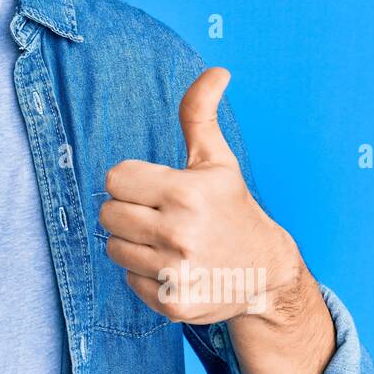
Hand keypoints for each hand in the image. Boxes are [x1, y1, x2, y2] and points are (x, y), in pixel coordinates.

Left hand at [99, 66, 301, 324]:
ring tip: (167, 242)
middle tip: (159, 216)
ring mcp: (175, 272)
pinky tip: (174, 267)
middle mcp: (179, 233)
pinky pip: (129, 279)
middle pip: (107, 214)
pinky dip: (145, 274)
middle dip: (128, 212)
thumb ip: (200, 114)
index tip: (156, 189)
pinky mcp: (172, 303)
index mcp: (185, 192)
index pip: (114, 178)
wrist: (265, 273)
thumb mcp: (216, 161)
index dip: (131, 181)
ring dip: (134, 244)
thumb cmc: (232, 208)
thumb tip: (217, 70)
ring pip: (114, 248)